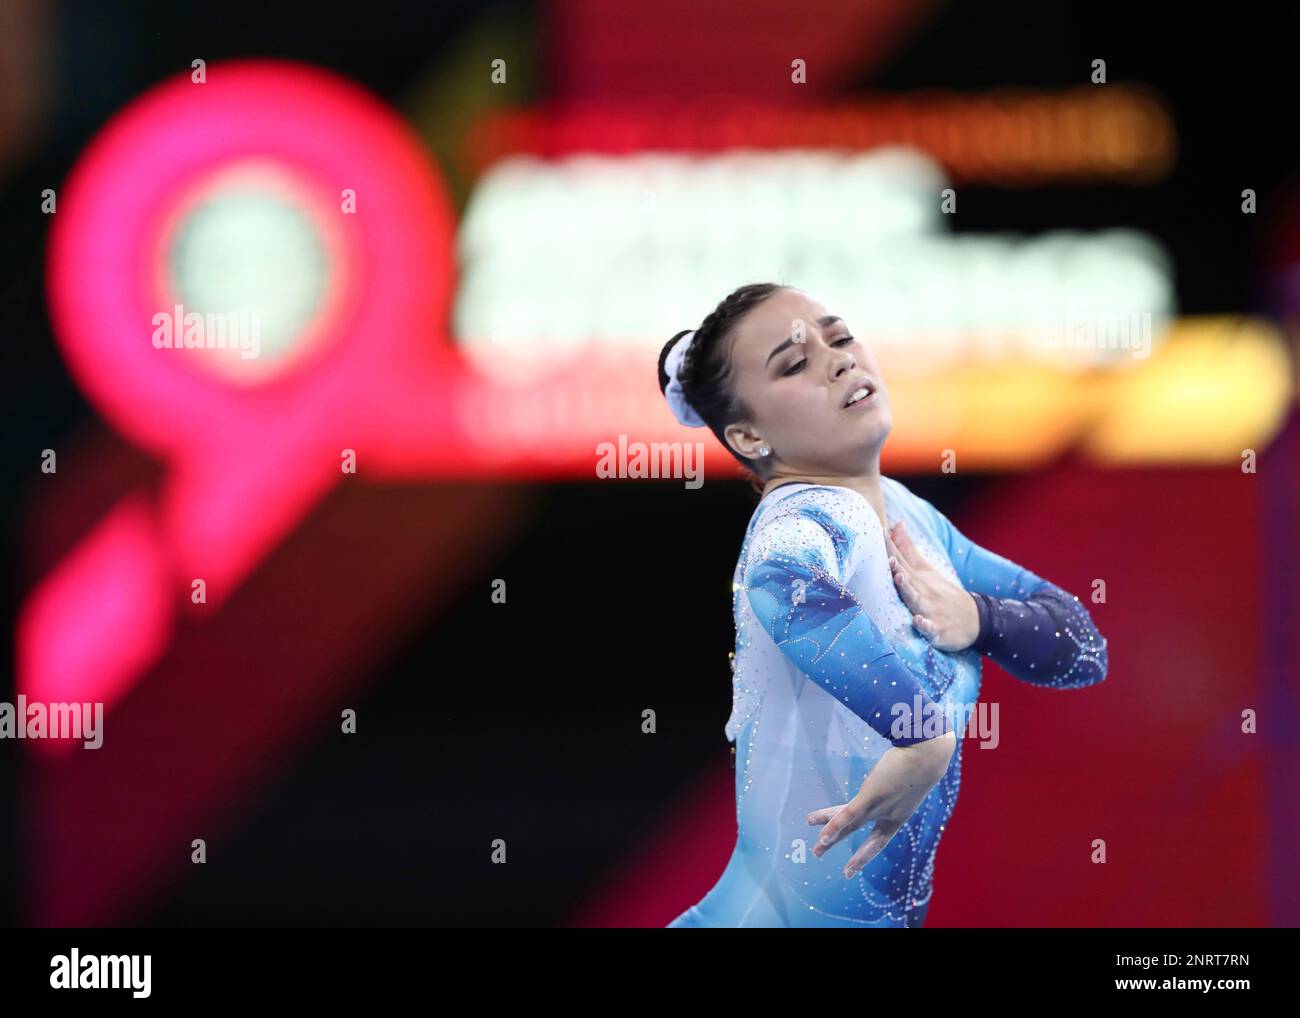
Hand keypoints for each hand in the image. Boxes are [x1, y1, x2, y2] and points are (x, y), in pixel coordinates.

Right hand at [807, 731, 955, 877]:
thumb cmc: (924, 758)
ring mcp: (879, 806)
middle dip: (836, 842)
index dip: (863, 855)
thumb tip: (898, 765)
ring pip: (849, 823)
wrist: (929, 755)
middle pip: (856, 830)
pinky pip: (849, 813)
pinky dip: (835, 825)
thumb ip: (901, 777)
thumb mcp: (912, 774)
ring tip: (815, 849)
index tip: (849, 870)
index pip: (878, 840)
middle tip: (817, 853)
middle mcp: (887, 815)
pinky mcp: (871, 794)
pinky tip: (822, 835)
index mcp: (898, 814)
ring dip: (829, 835)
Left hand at [885, 520, 978, 652]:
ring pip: (917, 600)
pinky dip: (924, 625)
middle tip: (889, 555)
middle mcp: (924, 592)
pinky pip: (930, 629)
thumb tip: (896, 523)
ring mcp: (931, 611)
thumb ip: (908, 548)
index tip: (880, 531)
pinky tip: (917, 621)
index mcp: (919, 577)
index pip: (903, 560)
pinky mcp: (937, 630)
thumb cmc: (942, 592)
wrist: (975, 619)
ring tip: (900, 578)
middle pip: (909, 577)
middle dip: (898, 567)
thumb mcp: (926, 569)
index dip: (891, 548)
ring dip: (908, 590)